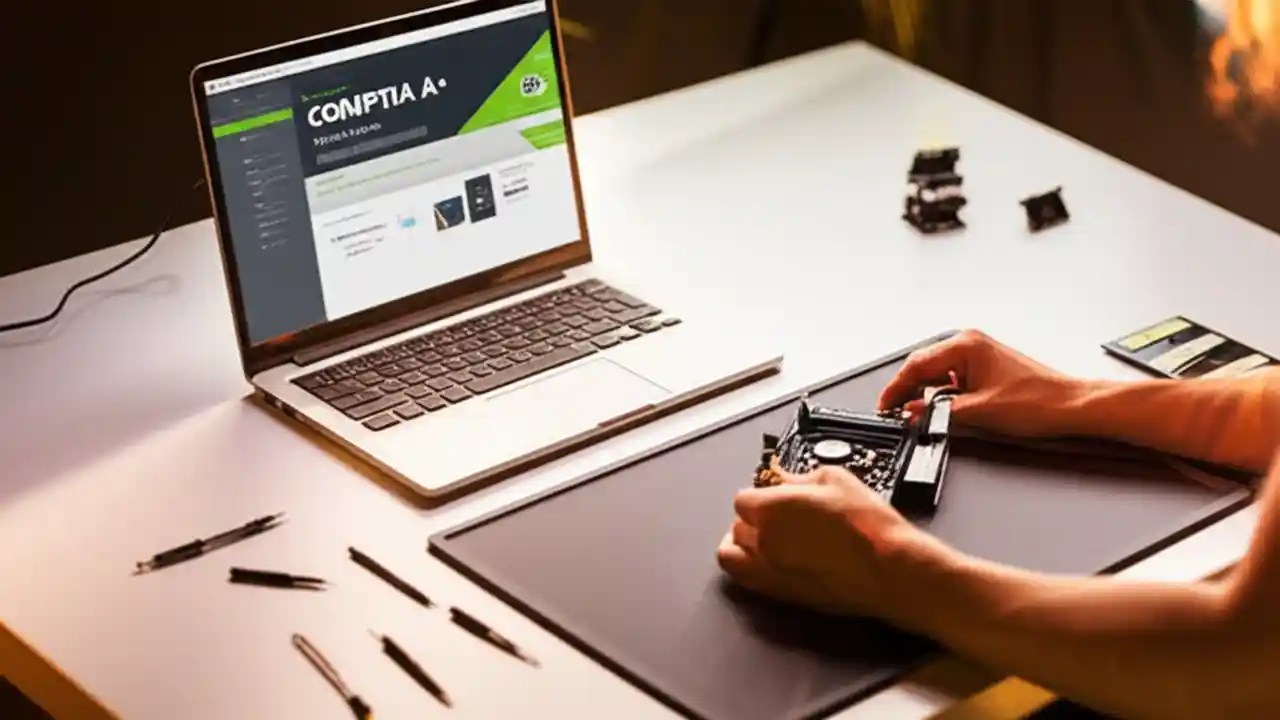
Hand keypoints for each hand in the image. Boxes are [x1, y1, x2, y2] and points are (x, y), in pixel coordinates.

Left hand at [717, 464, 937, 620]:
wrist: (890, 572)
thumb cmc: (868, 528)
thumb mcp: (837, 480)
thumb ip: (802, 478)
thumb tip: (787, 480)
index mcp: (772, 509)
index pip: (743, 498)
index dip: (760, 494)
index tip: (776, 494)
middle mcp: (763, 542)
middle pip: (737, 525)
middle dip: (753, 517)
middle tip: (777, 514)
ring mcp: (769, 571)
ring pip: (731, 554)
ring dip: (743, 542)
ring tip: (762, 537)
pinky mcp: (781, 594)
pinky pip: (745, 579)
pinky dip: (748, 566)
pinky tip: (767, 559)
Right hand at [878, 329, 1083, 437]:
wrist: (1070, 407)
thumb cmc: (1037, 402)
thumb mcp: (977, 412)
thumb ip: (937, 413)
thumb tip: (912, 414)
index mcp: (965, 346)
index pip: (915, 365)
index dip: (895, 389)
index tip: (885, 407)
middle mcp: (970, 344)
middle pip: (923, 366)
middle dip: (908, 391)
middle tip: (896, 414)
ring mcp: (979, 355)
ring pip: (937, 373)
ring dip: (926, 394)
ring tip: (920, 415)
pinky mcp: (986, 368)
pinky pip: (953, 378)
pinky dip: (943, 394)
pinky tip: (943, 410)